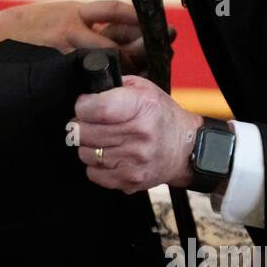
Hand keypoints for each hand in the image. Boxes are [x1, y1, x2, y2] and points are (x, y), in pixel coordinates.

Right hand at [0, 0, 175, 72]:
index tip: (159, 25)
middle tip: (163, 51)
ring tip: (146, 73)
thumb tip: (122, 31)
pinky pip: (82, 78)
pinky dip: (100, 84)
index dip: (138, 18)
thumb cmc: (28, 27)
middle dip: (140, 47)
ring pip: (103, 62)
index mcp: (73, 11)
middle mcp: (70, 28)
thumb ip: (85, 22)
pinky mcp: (53, 67)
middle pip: (115, 41)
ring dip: (125, 68)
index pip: (114, 10)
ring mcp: (62, 50)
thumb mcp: (57, 13)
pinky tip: (114, 89)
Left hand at [73, 75, 204, 193]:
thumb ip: (113, 87)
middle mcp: (140, 134)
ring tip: (104, 140)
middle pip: (85, 132)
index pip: (96, 109)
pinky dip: (96, 166)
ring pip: (85, 153)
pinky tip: (110, 156)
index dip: (83, 107)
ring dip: (89, 146)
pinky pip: (94, 173)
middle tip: (91, 124)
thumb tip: (86, 96)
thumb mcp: (143, 89)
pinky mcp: (131, 179)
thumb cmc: (161, 117)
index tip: (84, 107)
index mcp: (142, 106)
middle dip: (82, 126)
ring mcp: (135, 159)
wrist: (185, 148)